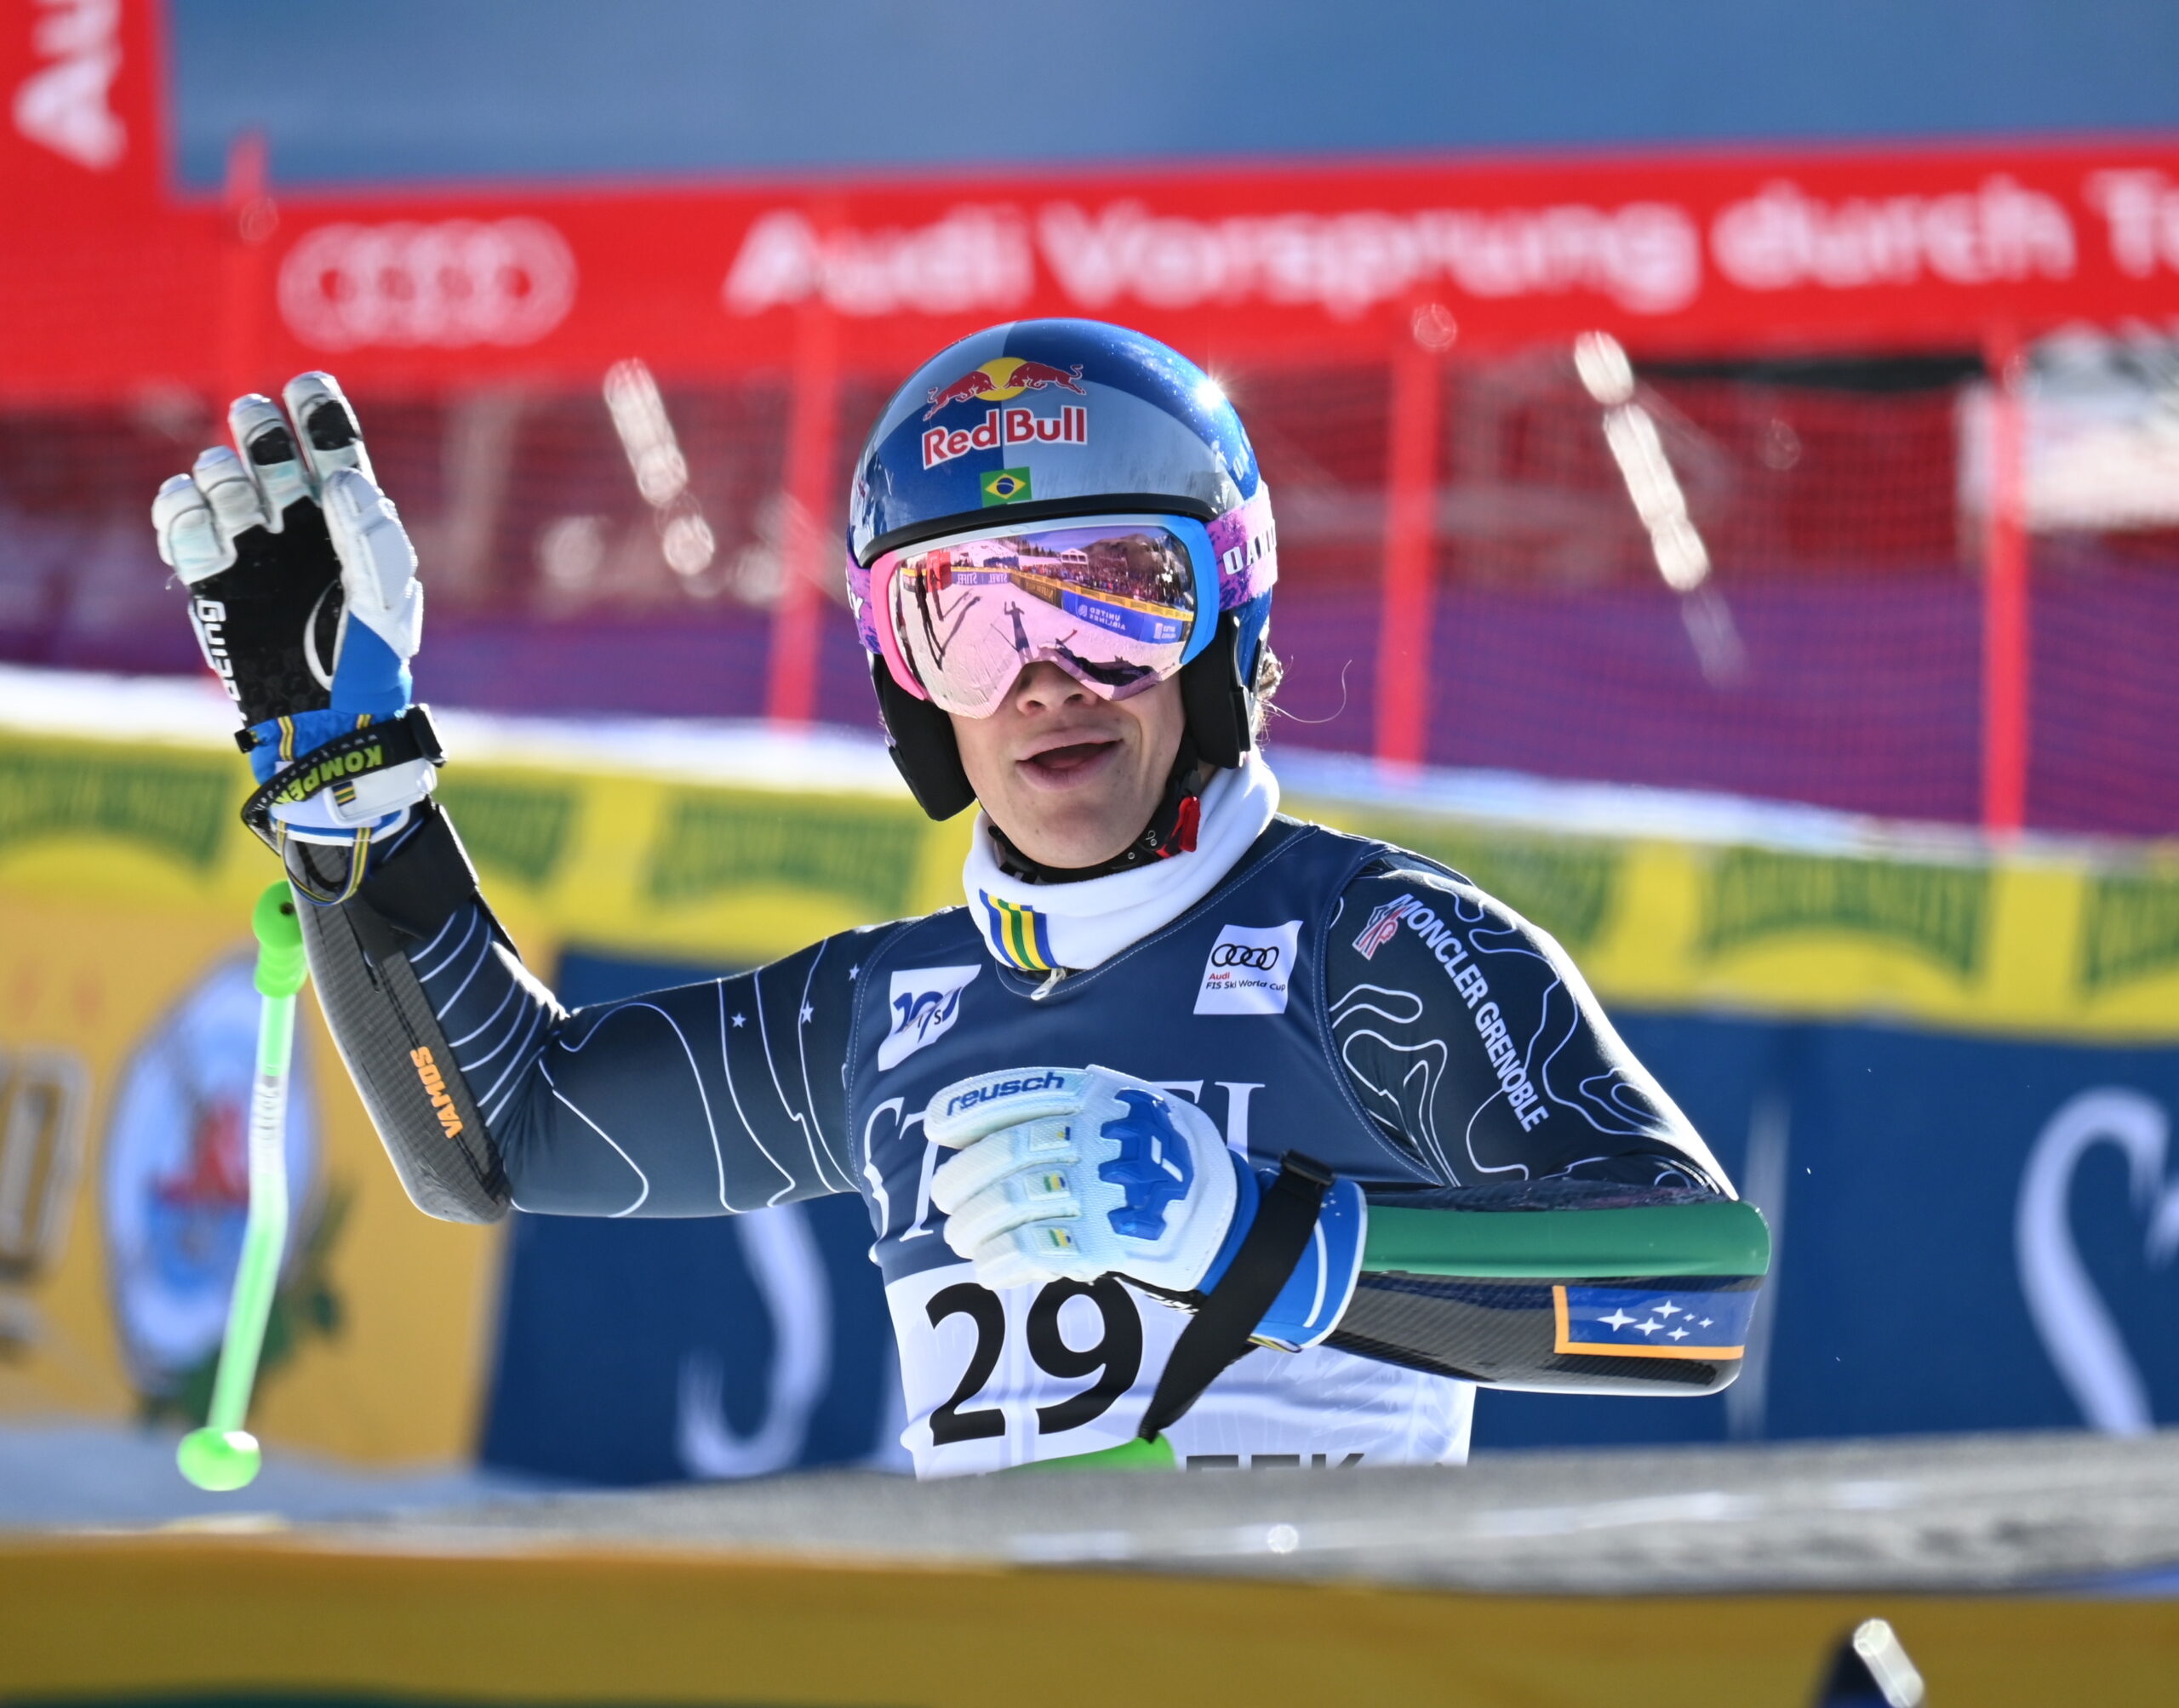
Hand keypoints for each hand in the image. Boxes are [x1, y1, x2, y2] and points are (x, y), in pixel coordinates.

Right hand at [153, 374, 429, 834]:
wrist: (321, 720)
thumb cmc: (369, 664)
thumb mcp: (387, 601)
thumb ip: (370, 537)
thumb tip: (339, 479)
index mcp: (347, 521)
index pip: (333, 448)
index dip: (318, 411)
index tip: (306, 384)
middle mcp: (297, 525)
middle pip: (268, 451)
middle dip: (258, 429)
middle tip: (255, 422)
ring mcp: (250, 547)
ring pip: (221, 479)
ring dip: (224, 477)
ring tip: (240, 507)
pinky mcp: (209, 576)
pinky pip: (181, 521)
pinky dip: (183, 513)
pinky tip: (203, 527)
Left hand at [925, 1065, 1240, 1293]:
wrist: (1228, 1222)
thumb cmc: (1167, 1160)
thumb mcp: (1133, 1108)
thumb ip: (1074, 1107)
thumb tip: (991, 1121)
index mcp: (1098, 1098)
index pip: (1020, 1095)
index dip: (969, 1109)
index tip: (935, 1126)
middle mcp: (1096, 1139)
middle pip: (1007, 1154)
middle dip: (963, 1178)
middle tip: (943, 1196)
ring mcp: (1100, 1190)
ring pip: (1012, 1204)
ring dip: (973, 1225)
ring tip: (960, 1237)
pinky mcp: (1105, 1242)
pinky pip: (1034, 1250)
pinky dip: (1002, 1262)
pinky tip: (987, 1270)